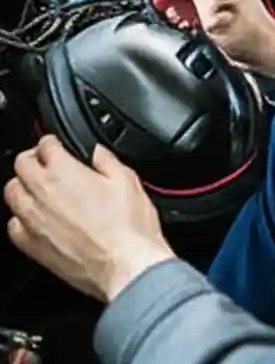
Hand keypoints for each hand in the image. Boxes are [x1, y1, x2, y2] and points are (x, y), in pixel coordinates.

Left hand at [4, 137, 175, 301]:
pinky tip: (36, 220)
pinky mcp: (31, 246)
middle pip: (20, 166)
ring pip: (11, 194)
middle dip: (32, 159)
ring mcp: (32, 221)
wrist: (125, 266)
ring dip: (23, 186)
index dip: (52, 142)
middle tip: (44, 161)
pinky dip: (20, 218)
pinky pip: (13, 226)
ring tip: (37, 188)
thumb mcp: (128, 181)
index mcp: (63, 172)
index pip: (45, 146)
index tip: (58, 145)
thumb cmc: (129, 227)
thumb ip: (108, 161)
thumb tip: (98, 152)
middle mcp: (41, 193)